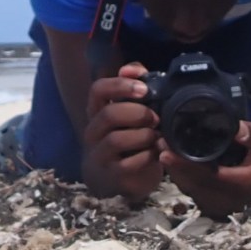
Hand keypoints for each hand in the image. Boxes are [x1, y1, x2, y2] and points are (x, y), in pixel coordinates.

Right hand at [81, 62, 164, 200]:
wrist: (123, 180)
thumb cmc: (129, 141)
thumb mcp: (131, 114)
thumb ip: (134, 89)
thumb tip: (135, 69)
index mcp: (97, 112)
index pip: (97, 90)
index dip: (120, 85)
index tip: (143, 89)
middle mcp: (93, 132)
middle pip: (109, 114)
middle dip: (137, 113)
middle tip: (155, 118)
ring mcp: (99, 155)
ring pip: (116, 139)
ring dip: (143, 136)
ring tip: (157, 138)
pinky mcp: (111, 176)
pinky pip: (127, 164)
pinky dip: (146, 157)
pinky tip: (156, 154)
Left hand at [162, 121, 250, 217]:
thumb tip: (237, 127)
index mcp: (236, 186)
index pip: (203, 176)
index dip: (182, 164)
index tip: (165, 149)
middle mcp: (223, 200)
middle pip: (189, 182)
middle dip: (173, 164)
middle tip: (159, 142)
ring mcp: (215, 205)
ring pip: (187, 188)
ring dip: (174, 170)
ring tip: (163, 148)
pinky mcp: (210, 205)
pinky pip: (190, 190)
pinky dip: (181, 176)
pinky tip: (174, 161)